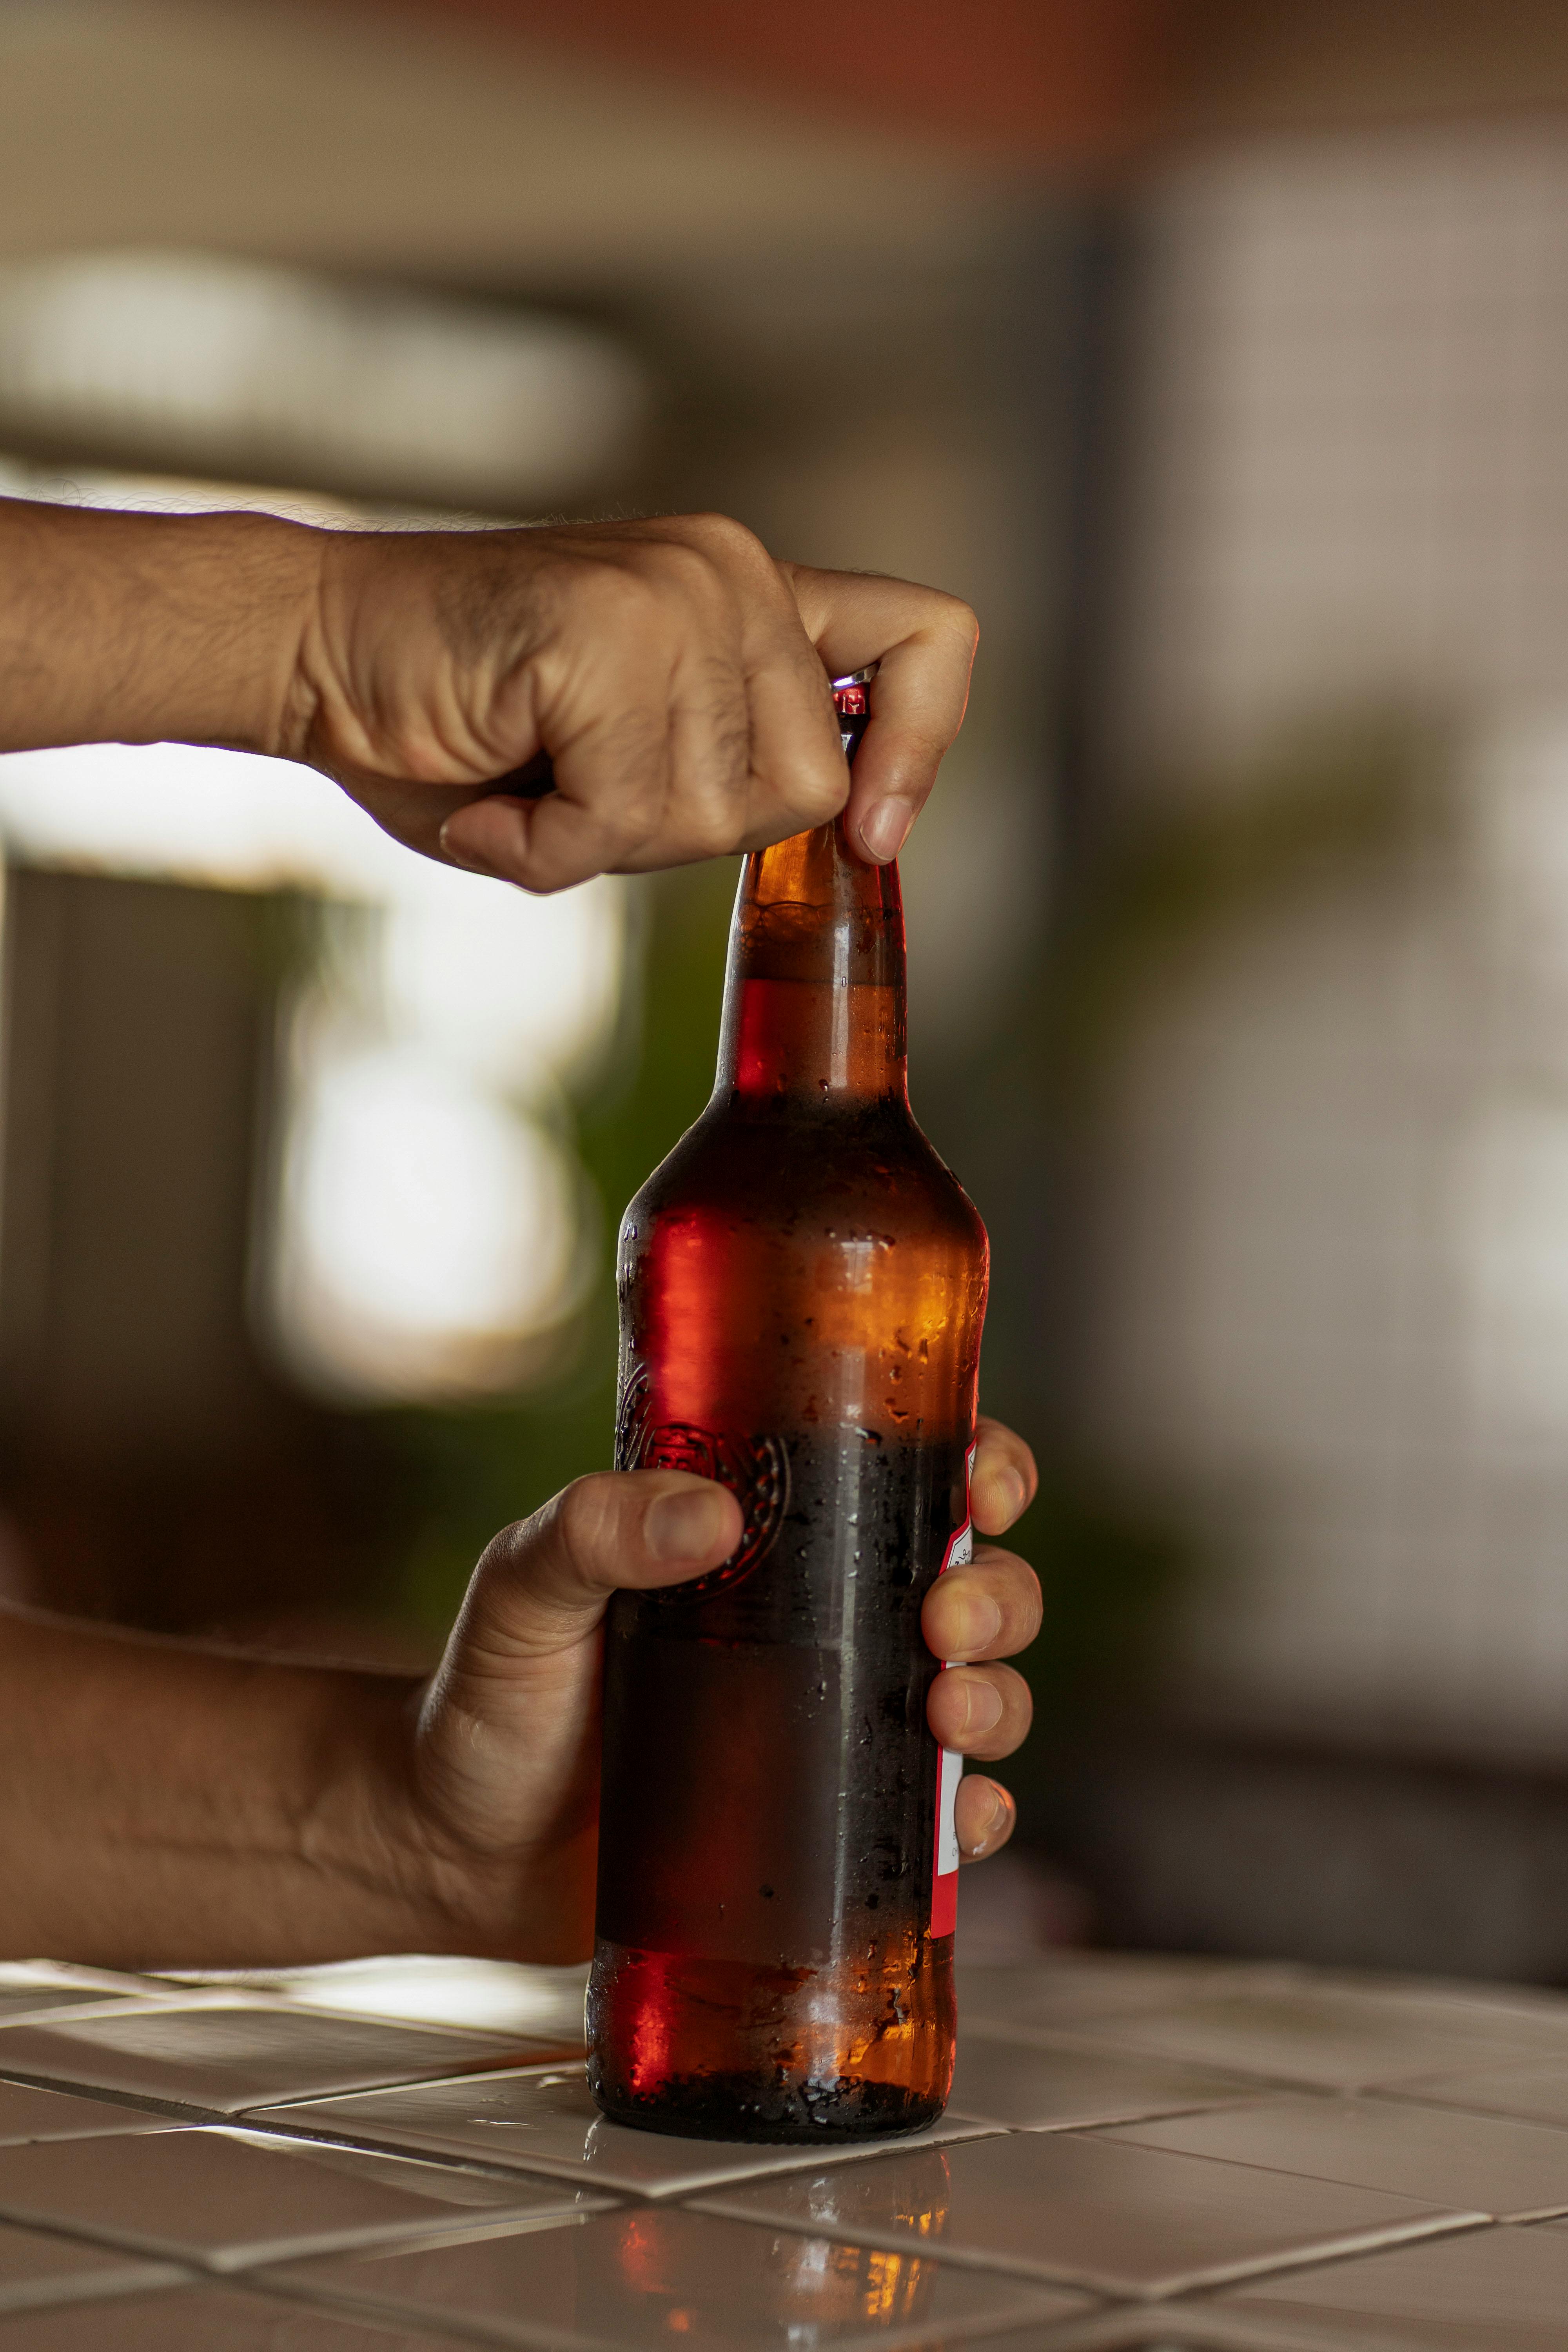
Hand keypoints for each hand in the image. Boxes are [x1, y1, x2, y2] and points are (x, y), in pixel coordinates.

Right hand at [293, 514, 978, 893]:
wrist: (320, 654)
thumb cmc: (467, 725)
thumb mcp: (637, 747)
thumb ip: (734, 768)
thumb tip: (857, 823)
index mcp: (752, 591)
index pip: (929, 639)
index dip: (924, 746)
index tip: (873, 831)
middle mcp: (731, 573)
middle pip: (808, 786)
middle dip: (690, 831)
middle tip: (581, 787)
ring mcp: (672, 594)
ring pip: (715, 814)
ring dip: (607, 838)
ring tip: (526, 774)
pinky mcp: (604, 633)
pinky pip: (621, 815)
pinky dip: (547, 846)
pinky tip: (491, 791)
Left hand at [397, 1416, 1039, 1961]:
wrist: (453, 1850)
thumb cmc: (489, 1699)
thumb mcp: (522, 1589)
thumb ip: (589, 1530)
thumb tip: (707, 1511)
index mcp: (776, 1540)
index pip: (907, 1476)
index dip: (979, 1466)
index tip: (980, 1483)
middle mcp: (828, 1625)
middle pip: (972, 1584)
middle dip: (995, 1594)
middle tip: (945, 1618)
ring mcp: (838, 1730)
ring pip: (979, 1694)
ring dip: (998, 1697)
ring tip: (949, 1711)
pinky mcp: (832, 1832)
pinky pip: (940, 1823)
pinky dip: (976, 1820)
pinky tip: (963, 1820)